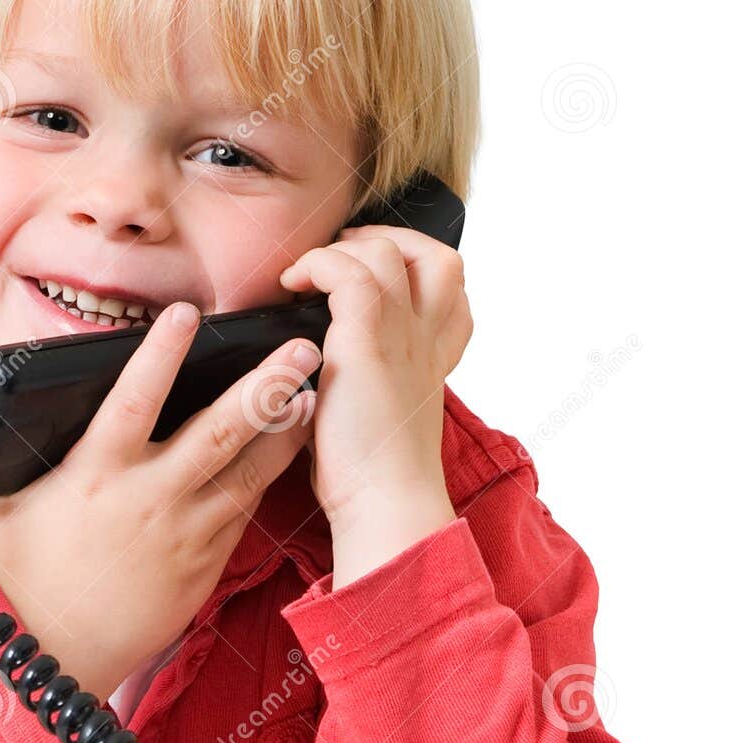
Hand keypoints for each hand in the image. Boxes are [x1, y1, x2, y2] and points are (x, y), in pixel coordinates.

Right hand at [0, 303, 319, 696]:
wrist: (55, 657)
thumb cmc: (22, 576)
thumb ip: (6, 452)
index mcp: (95, 475)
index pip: (134, 400)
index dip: (161, 354)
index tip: (188, 314)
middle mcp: (147, 499)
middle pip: (218, 432)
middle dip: (263, 386)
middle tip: (299, 348)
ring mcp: (183, 533)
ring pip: (247, 470)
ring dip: (284, 429)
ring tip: (313, 391)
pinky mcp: (204, 564)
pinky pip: (243, 509)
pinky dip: (267, 475)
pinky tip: (287, 447)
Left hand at [279, 224, 471, 577]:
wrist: (386, 501)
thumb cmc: (372, 473)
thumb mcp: (378, 413)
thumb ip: (365, 378)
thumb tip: (317, 364)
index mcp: (433, 356)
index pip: (451, 287)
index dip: (417, 269)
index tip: (376, 281)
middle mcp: (425, 338)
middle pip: (434, 255)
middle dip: (386, 241)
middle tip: (339, 258)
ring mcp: (402, 335)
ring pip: (387, 252)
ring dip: (341, 250)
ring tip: (308, 272)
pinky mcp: (367, 341)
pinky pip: (348, 271)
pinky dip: (317, 265)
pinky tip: (291, 286)